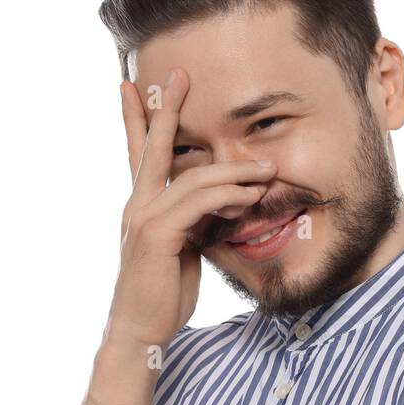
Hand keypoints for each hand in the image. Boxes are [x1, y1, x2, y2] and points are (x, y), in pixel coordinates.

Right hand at [105, 68, 274, 351]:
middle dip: (166, 108)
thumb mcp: (183, 250)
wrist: (140, 330)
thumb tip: (223, 204)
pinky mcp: (158, 235)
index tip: (135, 86)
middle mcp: (138, 205)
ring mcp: (145, 218)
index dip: (139, 119)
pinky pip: (200, 204)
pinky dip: (229, 198)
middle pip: (154, 147)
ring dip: (236, 174)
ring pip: (195, 179)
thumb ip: (196, 222)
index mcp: (142, 207)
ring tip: (267, 172)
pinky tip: (250, 199)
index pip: (140, 154)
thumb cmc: (162, 295)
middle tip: (179, 73)